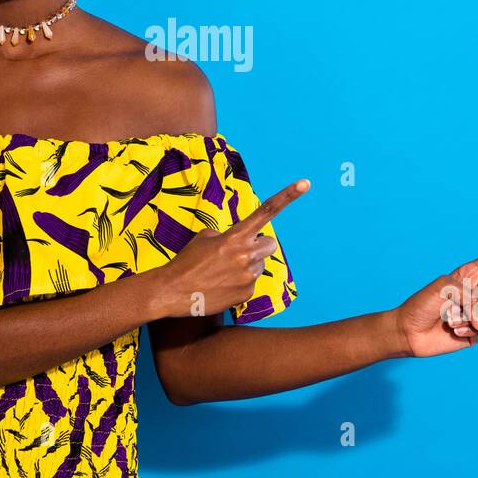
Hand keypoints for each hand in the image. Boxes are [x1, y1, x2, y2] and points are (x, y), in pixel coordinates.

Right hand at [151, 178, 310, 319]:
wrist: (172, 292)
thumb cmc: (186, 262)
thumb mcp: (204, 238)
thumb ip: (227, 235)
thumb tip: (240, 242)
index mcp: (235, 236)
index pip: (266, 211)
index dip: (287, 196)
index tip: (305, 183)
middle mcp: (246, 255)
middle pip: (269, 244)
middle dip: (259, 246)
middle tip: (240, 252)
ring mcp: (248, 276)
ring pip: (259, 265)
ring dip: (246, 265)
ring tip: (222, 272)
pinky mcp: (247, 294)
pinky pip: (251, 283)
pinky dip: (239, 283)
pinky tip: (221, 285)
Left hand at [392, 227, 477, 357]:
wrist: (410, 332)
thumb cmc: (423, 304)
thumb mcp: (444, 287)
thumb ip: (471, 296)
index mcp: (471, 273)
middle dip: (476, 297)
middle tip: (453, 304)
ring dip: (470, 316)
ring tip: (450, 318)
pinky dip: (473, 330)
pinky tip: (456, 331)